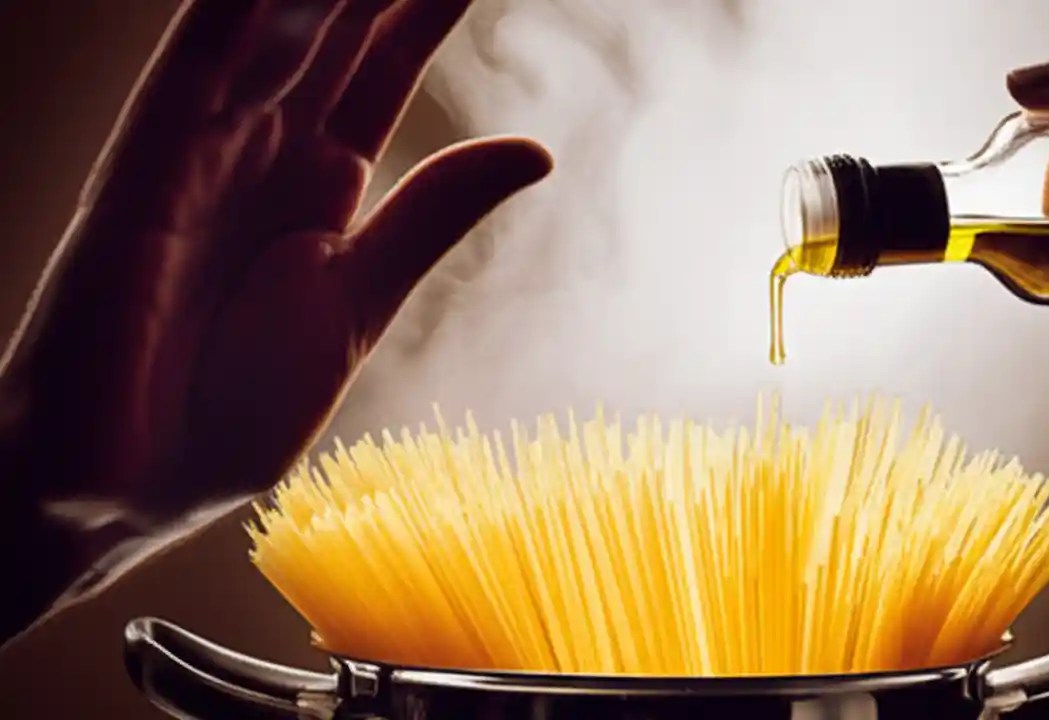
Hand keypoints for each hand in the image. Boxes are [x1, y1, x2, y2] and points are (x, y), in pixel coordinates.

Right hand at [0, 0, 550, 642]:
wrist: (126, 485)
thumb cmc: (230, 410)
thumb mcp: (356, 299)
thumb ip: (431, 214)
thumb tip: (535, 150)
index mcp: (317, 194)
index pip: (378, 75)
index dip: (420, 12)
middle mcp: (260, 156)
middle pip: (332, 35)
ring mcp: (202, 152)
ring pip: (274, 30)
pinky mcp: (145, 166)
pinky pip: (198, 62)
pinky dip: (240, 8)